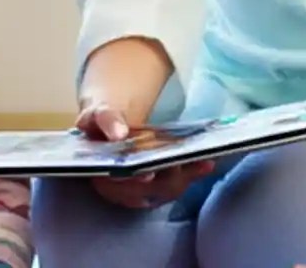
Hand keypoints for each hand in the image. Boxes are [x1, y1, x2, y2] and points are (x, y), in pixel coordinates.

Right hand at [75, 99, 215, 208]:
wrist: (113, 126)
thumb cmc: (103, 121)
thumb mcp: (98, 113)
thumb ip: (105, 120)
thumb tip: (119, 133)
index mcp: (100, 175)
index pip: (117, 184)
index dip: (132, 181)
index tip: (148, 174)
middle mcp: (120, 190)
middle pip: (147, 191)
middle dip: (167, 178)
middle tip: (182, 162)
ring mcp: (141, 192)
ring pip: (165, 191)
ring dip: (185, 177)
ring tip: (202, 161)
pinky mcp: (159, 188)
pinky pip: (177, 186)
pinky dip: (192, 175)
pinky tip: (206, 163)